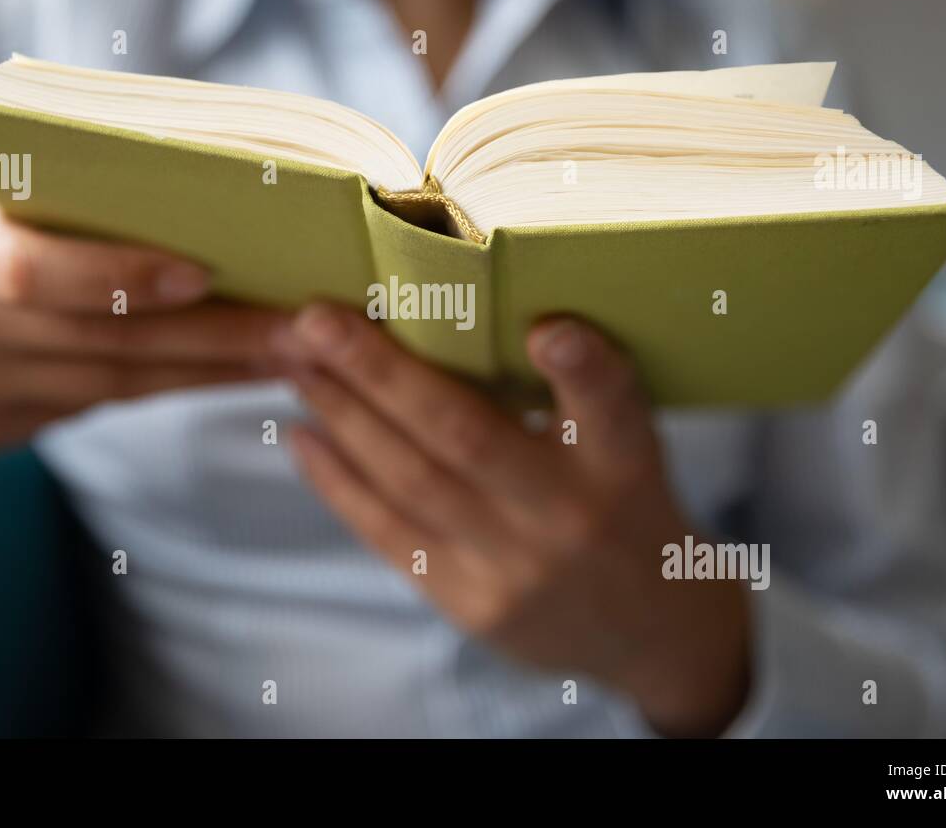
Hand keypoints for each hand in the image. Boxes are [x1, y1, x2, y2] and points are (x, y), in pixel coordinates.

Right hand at [0, 181, 288, 446]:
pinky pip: (92, 408)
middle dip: (217, 339)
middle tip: (304, 332)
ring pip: (114, 386)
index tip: (205, 273)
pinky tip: (226, 375)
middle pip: (104, 341)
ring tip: (291, 357)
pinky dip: (166, 390)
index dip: (121, 275)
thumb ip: (59, 202)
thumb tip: (202, 203)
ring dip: (211, 373)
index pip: (35, 269)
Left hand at [281, 304, 750, 736]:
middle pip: (468, 437)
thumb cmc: (624, 507)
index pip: (612, 407)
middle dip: (383, 373)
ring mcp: (516, 568)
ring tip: (297, 365)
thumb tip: (476, 313)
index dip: (583, 367)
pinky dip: (340, 483)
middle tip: (318, 320)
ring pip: (414, 481)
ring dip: (345, 416)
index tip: (548, 330)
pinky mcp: (472, 606)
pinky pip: (392, 536)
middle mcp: (570, 516)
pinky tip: (302, 436)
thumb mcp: (629, 445)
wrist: (649, 633)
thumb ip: (578, 390)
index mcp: (623, 462)